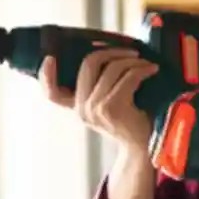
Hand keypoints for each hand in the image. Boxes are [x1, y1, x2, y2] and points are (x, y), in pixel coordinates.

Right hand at [40, 48, 158, 151]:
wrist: (140, 146)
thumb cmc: (127, 122)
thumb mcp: (104, 107)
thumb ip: (96, 89)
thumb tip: (103, 53)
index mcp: (76, 108)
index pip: (52, 94)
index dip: (46, 75)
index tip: (50, 58)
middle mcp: (82, 108)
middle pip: (88, 64)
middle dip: (111, 52)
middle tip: (131, 52)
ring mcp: (95, 108)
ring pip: (112, 68)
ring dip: (132, 61)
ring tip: (145, 63)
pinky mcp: (113, 108)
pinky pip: (128, 77)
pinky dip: (142, 70)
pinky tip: (152, 70)